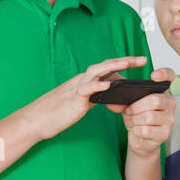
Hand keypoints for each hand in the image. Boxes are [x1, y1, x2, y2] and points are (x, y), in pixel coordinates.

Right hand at [24, 56, 148, 141]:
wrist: (35, 121)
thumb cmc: (59, 112)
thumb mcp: (84, 103)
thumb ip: (99, 98)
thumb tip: (117, 99)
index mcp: (86, 81)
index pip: (107, 68)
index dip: (124, 63)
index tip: (141, 60)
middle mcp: (82, 81)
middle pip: (105, 65)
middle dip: (124, 60)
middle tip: (143, 59)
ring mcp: (76, 89)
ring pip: (96, 72)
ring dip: (112, 66)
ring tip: (127, 63)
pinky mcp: (72, 100)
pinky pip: (85, 90)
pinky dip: (96, 86)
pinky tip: (107, 85)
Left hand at [117, 67, 177, 158]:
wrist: (141, 140)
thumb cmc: (138, 119)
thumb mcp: (129, 106)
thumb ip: (122, 101)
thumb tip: (112, 102)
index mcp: (163, 92)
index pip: (170, 76)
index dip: (164, 73)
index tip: (153, 76)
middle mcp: (171, 103)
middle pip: (154, 100)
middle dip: (136, 107)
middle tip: (129, 111)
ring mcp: (169, 119)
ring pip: (149, 116)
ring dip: (135, 120)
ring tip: (134, 122)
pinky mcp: (165, 133)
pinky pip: (146, 130)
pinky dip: (137, 131)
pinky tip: (137, 131)